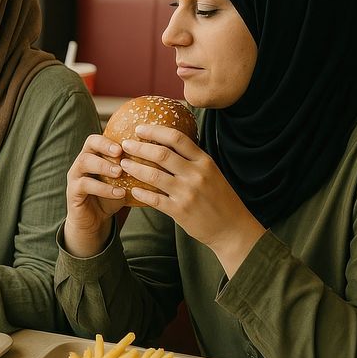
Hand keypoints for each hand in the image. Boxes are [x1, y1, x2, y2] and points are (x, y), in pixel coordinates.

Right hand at [64, 133, 127, 256]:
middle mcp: (82, 161)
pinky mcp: (73, 192)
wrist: (94, 220)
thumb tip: (164, 160)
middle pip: (89, 144)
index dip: (111, 138)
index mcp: (95, 154)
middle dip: (106, 147)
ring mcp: (75, 176)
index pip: (99, 137)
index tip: (126, 143)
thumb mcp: (124, 180)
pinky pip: (85, 185)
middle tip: (121, 154)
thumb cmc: (111, 196)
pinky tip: (119, 193)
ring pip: (84, 162)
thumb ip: (136, 169)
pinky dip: (103, 188)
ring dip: (104, 165)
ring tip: (120, 172)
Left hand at [120, 124, 265, 275]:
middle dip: (139, 147)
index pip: (177, 138)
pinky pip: (154, 199)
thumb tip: (166, 144)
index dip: (155, 131)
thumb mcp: (212, 173)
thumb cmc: (219, 198)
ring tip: (123, 164)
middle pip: (161, 154)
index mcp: (204, 161)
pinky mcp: (180, 211)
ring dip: (135, 168)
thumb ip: (192, 160)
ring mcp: (187, 193)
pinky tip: (132, 189)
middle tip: (125, 144)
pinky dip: (140, 193)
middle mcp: (196, 174)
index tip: (139, 128)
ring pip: (153, 175)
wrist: (233, 228)